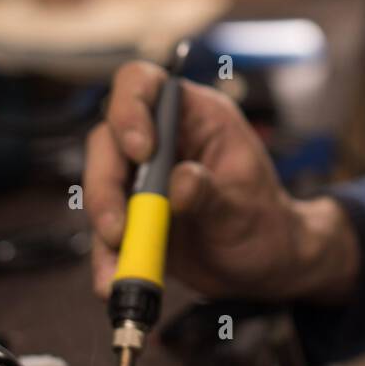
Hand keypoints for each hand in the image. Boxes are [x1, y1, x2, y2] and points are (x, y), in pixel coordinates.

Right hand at [84, 60, 331, 302]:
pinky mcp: (131, 214)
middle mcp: (162, 140)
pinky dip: (106, 257)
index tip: (141, 150)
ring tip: (121, 267)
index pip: (145, 84)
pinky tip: (114, 280)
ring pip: (99, 184)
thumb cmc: (264, 222)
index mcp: (196, 116)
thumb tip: (180, 181)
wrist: (265, 266)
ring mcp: (142, 177)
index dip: (130, 109)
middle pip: (108, 139)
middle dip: (106, 183)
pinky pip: (104, 229)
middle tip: (118, 227)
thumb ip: (210, 194)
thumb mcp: (244, 208)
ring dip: (102, 226)